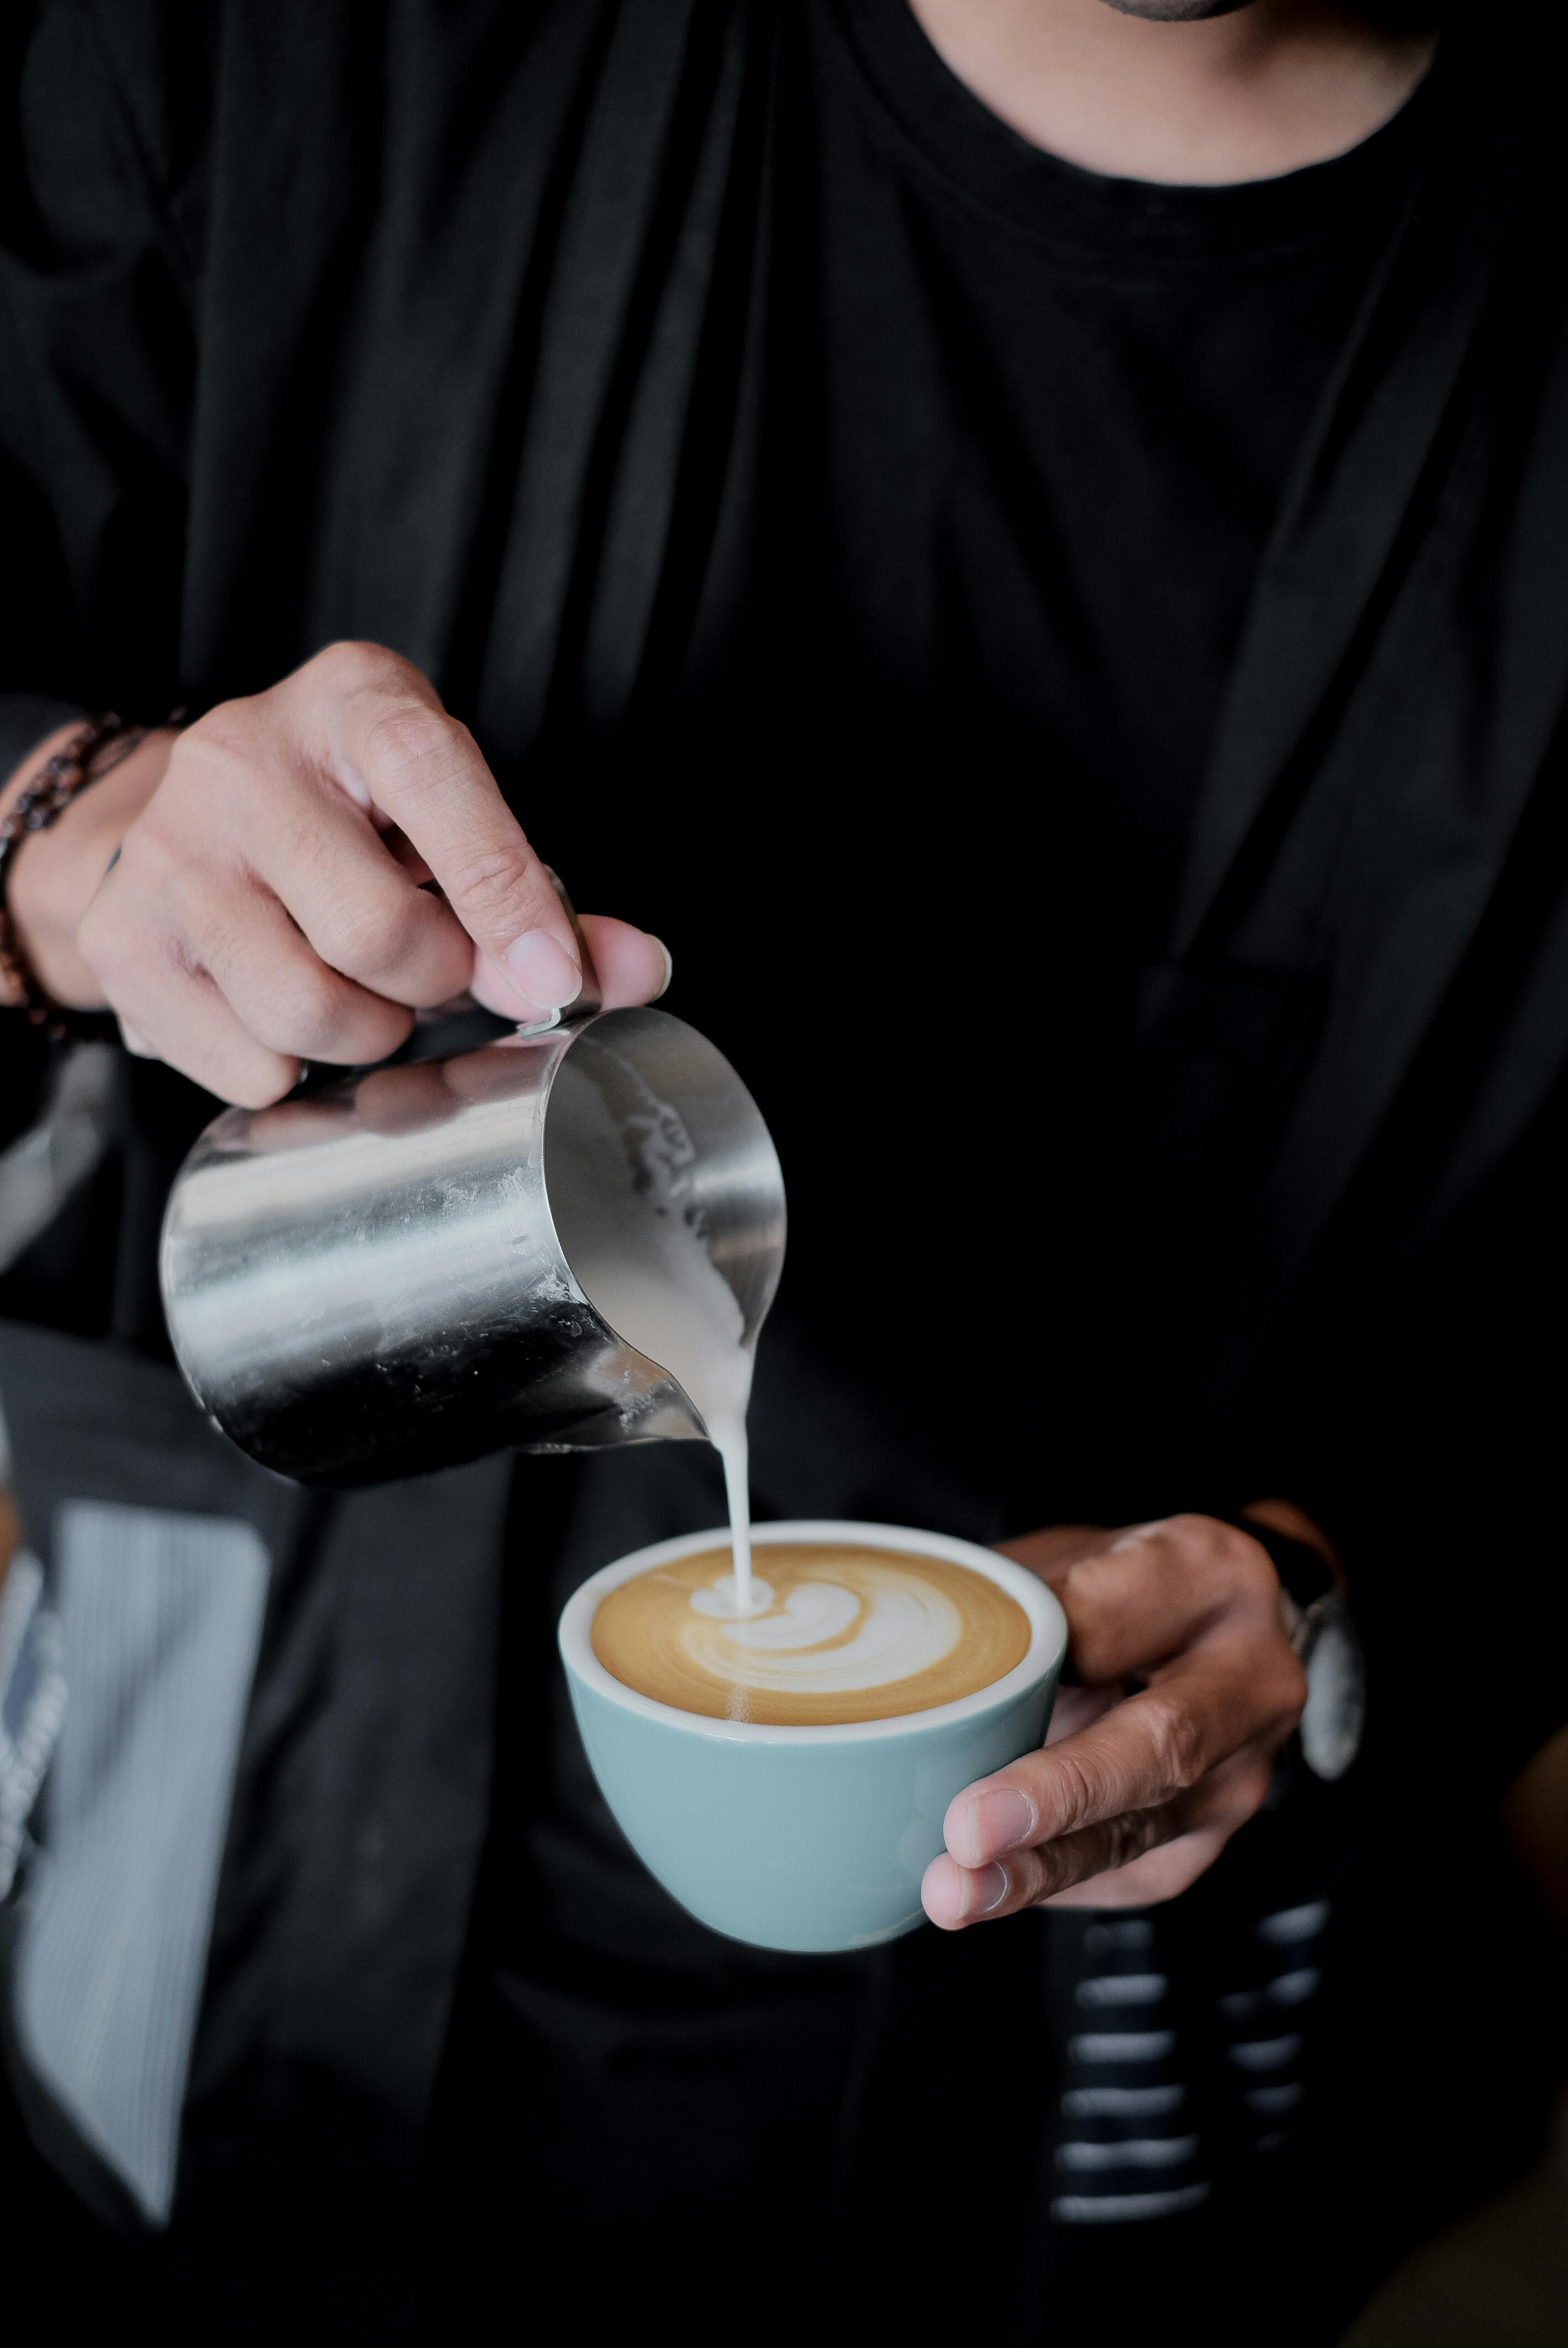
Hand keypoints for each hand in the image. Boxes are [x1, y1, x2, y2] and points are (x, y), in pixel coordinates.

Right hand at [5, 644, 668, 1104]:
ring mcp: (170, 851)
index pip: (435, 776)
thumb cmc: (347, 823)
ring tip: (363, 996)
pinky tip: (287, 1013)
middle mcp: (244, 759)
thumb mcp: (447, 823)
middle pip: (377, 932)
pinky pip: (247, 1064)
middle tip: (434, 975)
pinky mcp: (122, 939)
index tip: (553, 980)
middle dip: (435, 987)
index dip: (504, 892)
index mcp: (351, 702)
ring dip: (367, 1038)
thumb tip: (639, 973)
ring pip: (308, 1012)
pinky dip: (292, 1071)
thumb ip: (546, 897)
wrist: (176, 820)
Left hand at [921, 1512, 1314, 1925]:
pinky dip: (1047, 1881)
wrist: (1221, 1630)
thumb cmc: (1121, 1584)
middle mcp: (1250, 1680)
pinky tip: (988, 1886)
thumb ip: (1013, 1603)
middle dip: (1058, 1796)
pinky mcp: (1207, 1841)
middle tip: (968, 1834)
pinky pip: (1123, 1873)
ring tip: (957, 1891)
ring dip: (1040, 1871)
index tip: (969, 1705)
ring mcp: (1240, 1773)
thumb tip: (905, 1661)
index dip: (1043, 1660)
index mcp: (1207, 1573)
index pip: (1117, 1618)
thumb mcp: (1070, 1555)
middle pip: (1160, 1747)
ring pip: (1138, 1832)